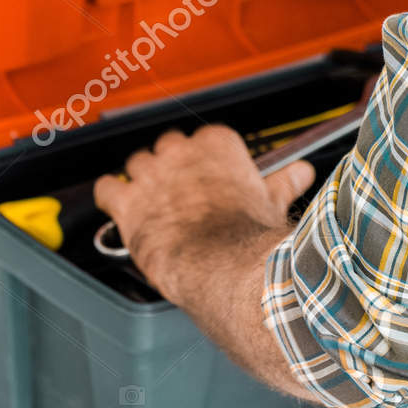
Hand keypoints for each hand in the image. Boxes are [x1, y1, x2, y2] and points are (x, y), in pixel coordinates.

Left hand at [94, 124, 314, 302]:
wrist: (222, 267)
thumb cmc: (246, 236)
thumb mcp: (272, 203)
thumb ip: (283, 182)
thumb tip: (301, 172)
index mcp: (217, 144)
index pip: (204, 140)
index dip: (203, 161)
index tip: (208, 177)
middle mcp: (181, 151)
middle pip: (168, 146)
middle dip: (171, 166)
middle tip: (180, 190)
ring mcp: (151, 174)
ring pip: (137, 163)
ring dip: (141, 179)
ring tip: (150, 199)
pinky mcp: (127, 202)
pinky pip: (106, 188)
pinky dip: (110, 195)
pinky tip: (116, 203)